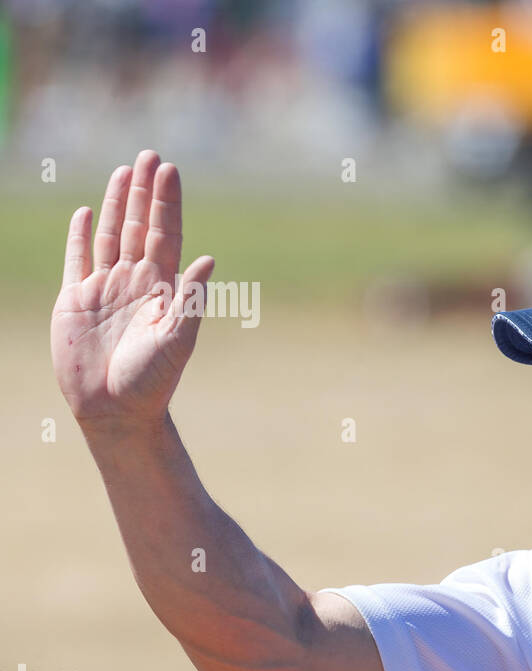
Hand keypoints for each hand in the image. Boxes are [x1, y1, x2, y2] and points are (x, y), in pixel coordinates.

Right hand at [50, 149, 215, 430]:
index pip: (166, 234)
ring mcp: (104, 288)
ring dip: (116, 203)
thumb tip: (210, 260)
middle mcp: (135, 282)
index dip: (167, 202)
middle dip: (145, 191)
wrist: (115, 410)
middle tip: (151, 155)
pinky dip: (81, 235)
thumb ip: (192, 299)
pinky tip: (85, 212)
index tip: (170, 170)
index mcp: (162, 288)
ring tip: (124, 171)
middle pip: (140, 225)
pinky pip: (77, 259)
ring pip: (111, 234)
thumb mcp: (177, 339)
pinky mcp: (75, 300)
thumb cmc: (153, 380)